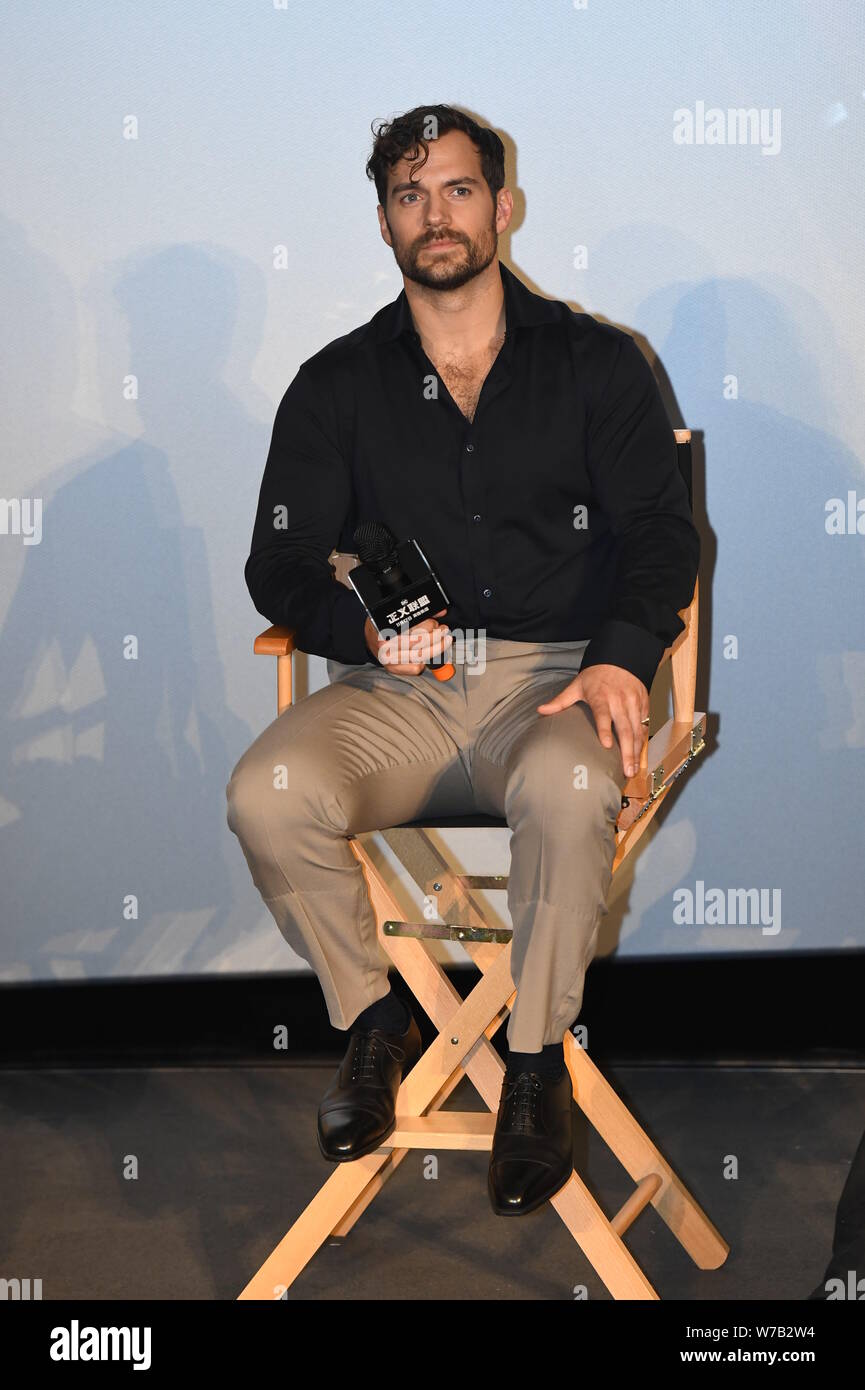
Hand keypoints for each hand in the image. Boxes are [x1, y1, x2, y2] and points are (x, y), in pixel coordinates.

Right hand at [365, 609, 452, 674]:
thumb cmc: (384, 625)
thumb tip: (440, 611)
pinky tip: (427, 655)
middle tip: (444, 631)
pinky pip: (415, 668)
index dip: (430, 625)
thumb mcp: (399, 615)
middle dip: (436, 636)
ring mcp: (389, 658)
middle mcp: (387, 644)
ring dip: (437, 649)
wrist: (369, 639)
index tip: (436, 623)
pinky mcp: (393, 668)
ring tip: (444, 641)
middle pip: (419, 642)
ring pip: (420, 656)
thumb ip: (420, 613)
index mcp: (387, 627)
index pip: (414, 628)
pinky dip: (424, 662)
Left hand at [536, 663, 648, 777]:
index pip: (603, 715)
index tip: (607, 745)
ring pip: (638, 730)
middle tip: (627, 770)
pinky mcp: (644, 704)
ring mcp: (634, 703)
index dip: (605, 729)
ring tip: (634, 769)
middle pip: (625, 728)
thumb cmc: (596, 676)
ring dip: (636, 750)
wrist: (621, 659)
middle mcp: (620, 701)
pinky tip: (640, 755)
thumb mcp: (577, 685)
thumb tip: (541, 710)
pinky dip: (643, 741)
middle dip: (627, 751)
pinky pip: (644, 725)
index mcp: (601, 697)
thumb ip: (560, 701)